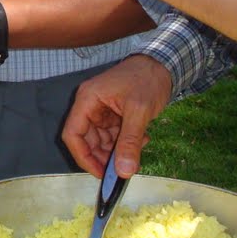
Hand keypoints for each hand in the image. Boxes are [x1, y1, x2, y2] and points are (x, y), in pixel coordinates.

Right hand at [61, 55, 172, 178]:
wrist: (164, 64)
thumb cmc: (147, 80)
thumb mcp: (139, 112)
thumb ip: (130, 142)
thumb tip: (124, 172)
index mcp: (88, 100)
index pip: (73, 134)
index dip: (83, 156)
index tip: (101, 173)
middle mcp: (90, 106)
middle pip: (86, 140)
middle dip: (103, 156)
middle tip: (123, 167)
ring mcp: (101, 110)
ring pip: (100, 140)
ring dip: (117, 150)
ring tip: (139, 148)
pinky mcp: (113, 114)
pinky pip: (112, 135)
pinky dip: (125, 142)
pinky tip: (142, 140)